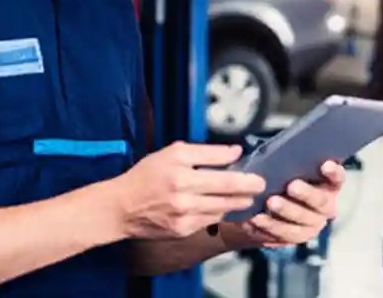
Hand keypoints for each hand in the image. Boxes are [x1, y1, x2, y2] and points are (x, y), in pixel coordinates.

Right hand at [112, 141, 264, 239]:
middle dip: (248, 191)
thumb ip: (206, 152)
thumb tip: (234, 152)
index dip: (245, 177)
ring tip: (247, 196)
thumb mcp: (173, 153)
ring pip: (221, 210)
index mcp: (182, 175)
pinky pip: (210, 220)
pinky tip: (224, 205)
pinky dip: (220, 213)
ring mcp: (184, 217)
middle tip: (260, 187)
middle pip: (227, 195)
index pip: (223, 176)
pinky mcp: (183, 230)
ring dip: (237, 203)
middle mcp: (184, 198)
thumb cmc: (146, 175)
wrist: (122, 207)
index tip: (258, 176)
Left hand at [229, 161, 345, 248]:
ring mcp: (313, 224)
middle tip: (291, 186)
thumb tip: (282, 150)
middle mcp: (325, 206)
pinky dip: (270, 226)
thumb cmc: (280, 179)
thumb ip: (290, 162)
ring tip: (270, 202)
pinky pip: (285, 235)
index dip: (334, 172)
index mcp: (328, 184)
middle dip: (307, 194)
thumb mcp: (287, 168)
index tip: (326, 165)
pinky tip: (257, 218)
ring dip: (287, 211)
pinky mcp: (297, 238)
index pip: (337, 178)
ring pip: (302, 220)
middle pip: (321, 201)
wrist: (266, 208)